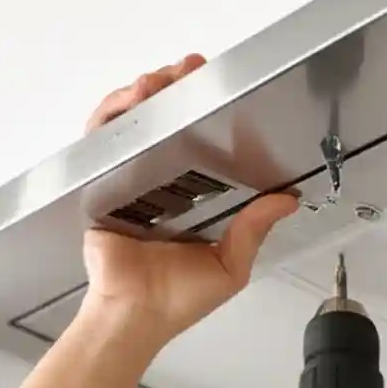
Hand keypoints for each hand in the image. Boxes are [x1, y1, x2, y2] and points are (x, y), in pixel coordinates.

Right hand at [81, 54, 297, 338]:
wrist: (134, 316)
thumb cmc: (176, 300)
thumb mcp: (230, 265)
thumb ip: (254, 230)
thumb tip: (287, 200)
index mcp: (192, 195)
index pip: (199, 137)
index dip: (207, 107)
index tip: (220, 87)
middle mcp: (159, 181)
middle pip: (162, 118)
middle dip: (175, 86)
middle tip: (191, 70)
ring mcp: (127, 177)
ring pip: (132, 120)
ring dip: (145, 91)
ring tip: (160, 81)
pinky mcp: (99, 182)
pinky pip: (99, 139)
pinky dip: (111, 114)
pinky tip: (131, 102)